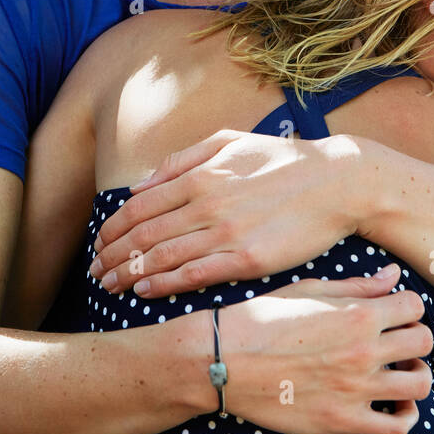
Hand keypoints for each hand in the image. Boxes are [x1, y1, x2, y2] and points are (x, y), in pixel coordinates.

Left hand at [89, 128, 363, 296]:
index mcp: (200, 175)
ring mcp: (226, 233)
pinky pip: (194, 276)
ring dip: (129, 274)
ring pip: (161, 258)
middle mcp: (206, 203)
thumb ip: (181, 161)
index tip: (99, 244)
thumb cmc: (283, 160)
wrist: (338, 183)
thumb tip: (141, 184)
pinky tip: (145, 291)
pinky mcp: (247, 260)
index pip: (138, 207)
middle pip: (142, 236)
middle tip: (95, 273)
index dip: (111, 229)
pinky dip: (163, 285)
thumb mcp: (229, 142)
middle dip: (111, 257)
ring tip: (110, 287)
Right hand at [216, 263, 433, 433]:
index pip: (414, 306)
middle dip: (414, 338)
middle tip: (397, 341)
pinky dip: (405, 418)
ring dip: (415, 375)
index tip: (394, 312)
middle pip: (423, 343)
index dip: (407, 306)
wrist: (225, 360)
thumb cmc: (264, 318)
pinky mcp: (343, 420)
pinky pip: (396, 428)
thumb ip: (357, 286)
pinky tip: (393, 405)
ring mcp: (355, 388)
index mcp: (357, 313)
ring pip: (420, 385)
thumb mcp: (310, 290)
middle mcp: (363, 351)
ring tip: (398, 372)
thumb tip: (393, 275)